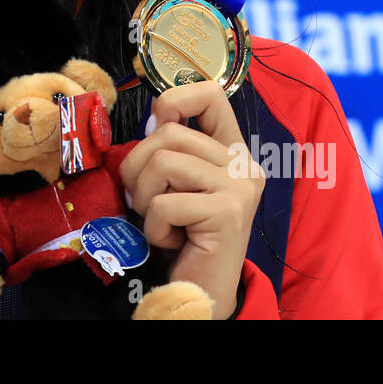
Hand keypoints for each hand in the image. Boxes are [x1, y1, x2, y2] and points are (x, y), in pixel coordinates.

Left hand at [119, 79, 264, 318]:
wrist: (201, 290)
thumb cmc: (182, 235)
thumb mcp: (172, 183)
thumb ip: (168, 148)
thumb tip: (152, 120)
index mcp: (231, 150)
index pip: (211, 93)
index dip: (174, 100)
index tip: (155, 127)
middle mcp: (244, 164)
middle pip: (168, 132)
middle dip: (138, 168)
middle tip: (146, 201)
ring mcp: (240, 187)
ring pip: (163, 163)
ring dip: (145, 198)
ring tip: (161, 221)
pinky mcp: (228, 213)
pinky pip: (164, 203)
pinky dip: (154, 226)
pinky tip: (173, 241)